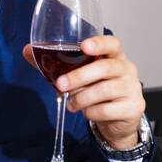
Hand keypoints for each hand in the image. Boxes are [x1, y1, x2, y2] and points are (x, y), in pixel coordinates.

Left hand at [23, 35, 143, 148]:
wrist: (116, 119)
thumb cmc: (95, 90)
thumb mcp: (76, 75)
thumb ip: (54, 63)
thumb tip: (27, 50)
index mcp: (114, 56)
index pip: (113, 43)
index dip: (99, 43)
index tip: (84, 46)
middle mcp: (127, 69)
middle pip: (105, 67)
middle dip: (79, 76)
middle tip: (60, 85)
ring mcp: (132, 88)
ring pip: (104, 90)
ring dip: (82, 98)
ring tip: (71, 104)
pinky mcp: (133, 107)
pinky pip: (107, 109)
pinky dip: (91, 113)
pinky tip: (86, 112)